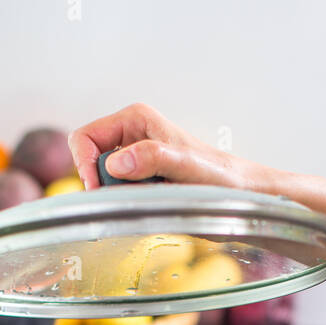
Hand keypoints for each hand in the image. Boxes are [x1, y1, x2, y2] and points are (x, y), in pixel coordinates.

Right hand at [68, 103, 268, 190]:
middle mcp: (132, 134)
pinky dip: (127, 203)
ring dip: (119, 196)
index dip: (85, 166)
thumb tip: (116, 163)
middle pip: (90, 160)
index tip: (101, 191)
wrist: (242, 194)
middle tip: (135, 197)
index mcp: (135, 119)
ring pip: (103, 180)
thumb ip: (154, 159)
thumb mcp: (187, 167)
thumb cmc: (221, 177)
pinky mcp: (141, 178)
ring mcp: (135, 157)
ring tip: (151, 198)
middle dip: (104, 184)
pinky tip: (152, 205)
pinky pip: (118, 193)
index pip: (83, 138)